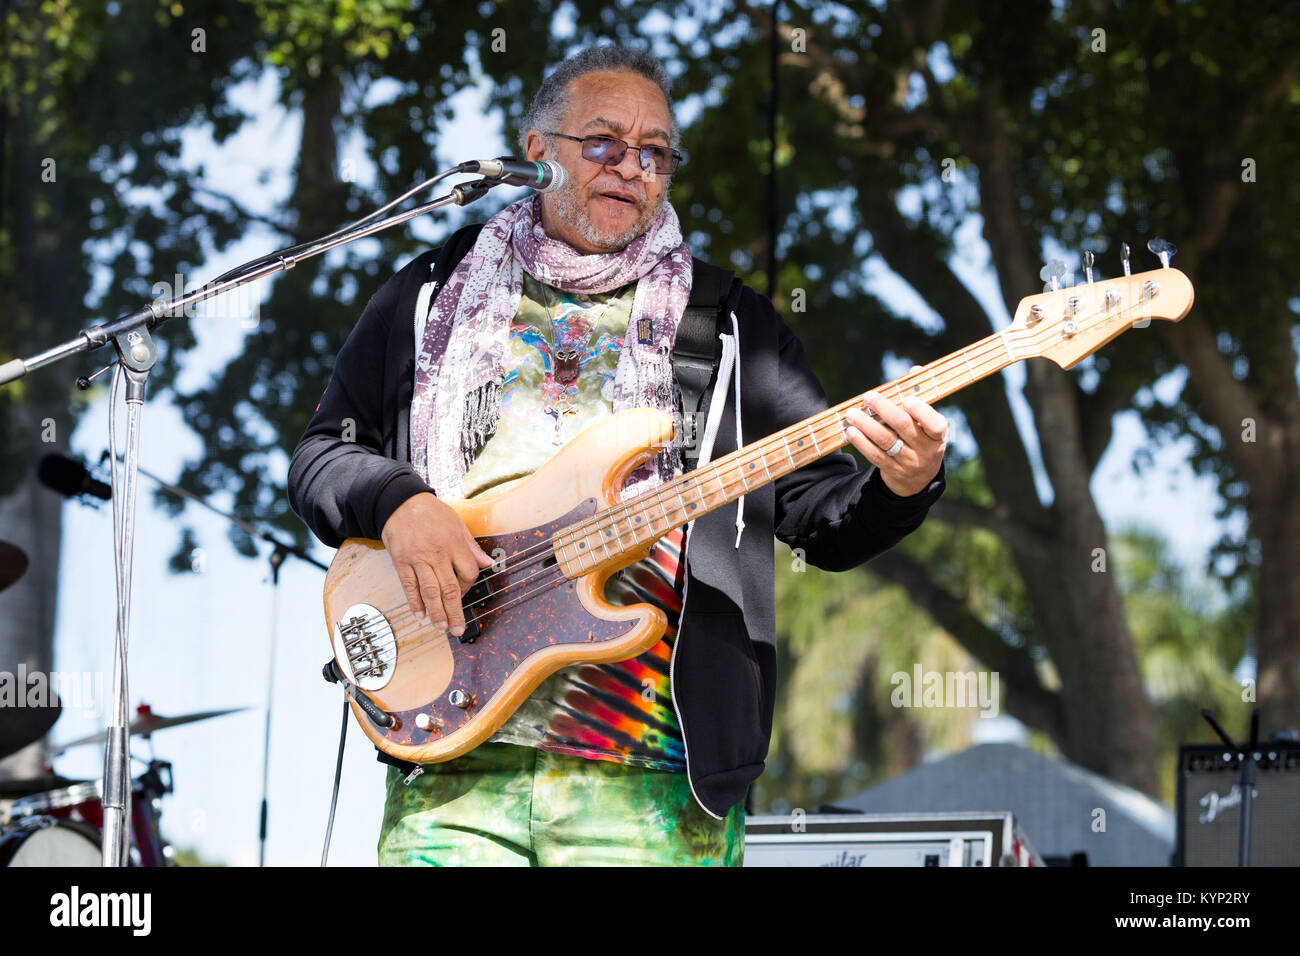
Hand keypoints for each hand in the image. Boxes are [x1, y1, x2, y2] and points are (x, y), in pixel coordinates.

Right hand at [381, 493, 494, 635]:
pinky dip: (414, 602)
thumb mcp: (457, 524)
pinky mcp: (401, 562)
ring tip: (441, 626)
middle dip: (455, 612)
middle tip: (458, 628)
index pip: (468, 573)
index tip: (466, 592)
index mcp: (454, 545)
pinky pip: (409, 586)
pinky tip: (420, 614)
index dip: (469, 586)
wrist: (400, 502)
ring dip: (436, 612)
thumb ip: (471, 547)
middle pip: (450, 588)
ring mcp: (418, 559)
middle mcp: (437, 554)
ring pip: (430, 591)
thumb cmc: (430, 512)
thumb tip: (488, 563)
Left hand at [843, 378, 947, 496]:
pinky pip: (875, 455)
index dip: (921, 411)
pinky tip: (851, 431)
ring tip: (852, 414)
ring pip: (886, 441)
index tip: (906, 399)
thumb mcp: (927, 424)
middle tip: (868, 396)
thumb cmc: (921, 440)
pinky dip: (861, 442)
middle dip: (884, 409)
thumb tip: (914, 370)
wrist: (918, 480)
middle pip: (904, 427)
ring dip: (866, 425)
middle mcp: (925, 450)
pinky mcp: (892, 471)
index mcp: (937, 436)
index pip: (935, 425)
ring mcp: (908, 462)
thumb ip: (920, 398)